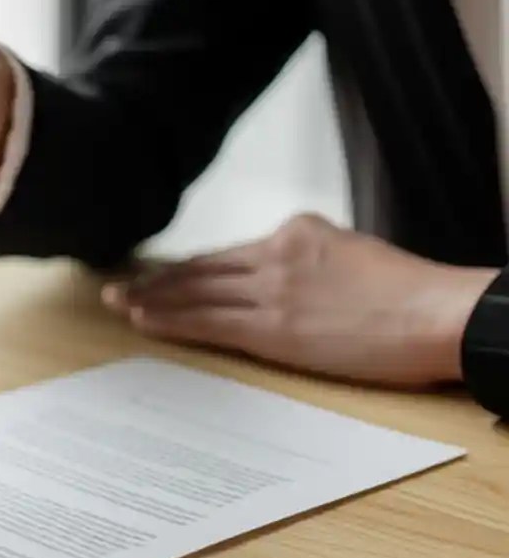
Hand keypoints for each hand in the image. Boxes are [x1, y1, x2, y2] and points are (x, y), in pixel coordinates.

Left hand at [101, 214, 496, 386]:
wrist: (436, 313)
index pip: (230, 254)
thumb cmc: (410, 293)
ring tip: (120, 303)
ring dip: (153, 298)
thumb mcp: (354, 254)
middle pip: (202, 267)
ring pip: (196, 292)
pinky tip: (145, 321)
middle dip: (157, 278)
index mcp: (298, 232)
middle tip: (120, 284)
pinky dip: (172, 320)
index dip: (190, 267)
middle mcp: (276, 253)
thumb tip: (291, 279)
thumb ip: (313, 260)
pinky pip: (208, 321)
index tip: (164, 274)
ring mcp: (271, 289)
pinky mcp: (273, 326)